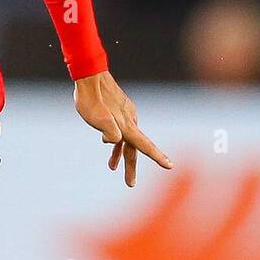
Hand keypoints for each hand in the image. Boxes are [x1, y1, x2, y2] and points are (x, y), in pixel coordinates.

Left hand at [74, 71, 171, 187]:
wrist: (90, 76)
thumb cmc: (91, 98)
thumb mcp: (96, 117)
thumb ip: (107, 129)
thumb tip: (114, 141)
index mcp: (126, 126)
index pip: (144, 145)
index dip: (157, 157)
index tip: (170, 166)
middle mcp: (130, 121)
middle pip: (134, 148)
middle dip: (131, 166)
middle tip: (130, 184)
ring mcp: (125, 116)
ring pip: (126, 139)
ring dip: (120, 154)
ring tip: (112, 167)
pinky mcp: (119, 111)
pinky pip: (121, 130)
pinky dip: (115, 140)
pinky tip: (108, 144)